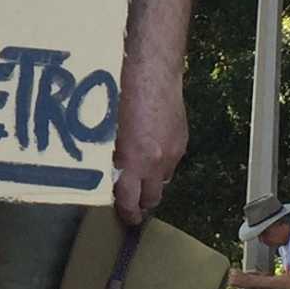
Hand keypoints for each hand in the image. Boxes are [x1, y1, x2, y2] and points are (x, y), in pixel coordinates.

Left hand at [111, 73, 186, 226]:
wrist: (153, 71)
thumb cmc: (122, 94)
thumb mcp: (107, 131)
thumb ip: (111, 156)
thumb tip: (108, 173)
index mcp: (134, 161)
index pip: (131, 201)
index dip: (128, 213)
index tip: (125, 218)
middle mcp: (156, 161)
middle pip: (153, 198)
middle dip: (142, 202)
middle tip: (132, 201)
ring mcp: (173, 151)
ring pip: (164, 179)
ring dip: (153, 181)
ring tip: (140, 174)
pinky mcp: (182, 139)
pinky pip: (173, 161)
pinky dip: (162, 162)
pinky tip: (151, 149)